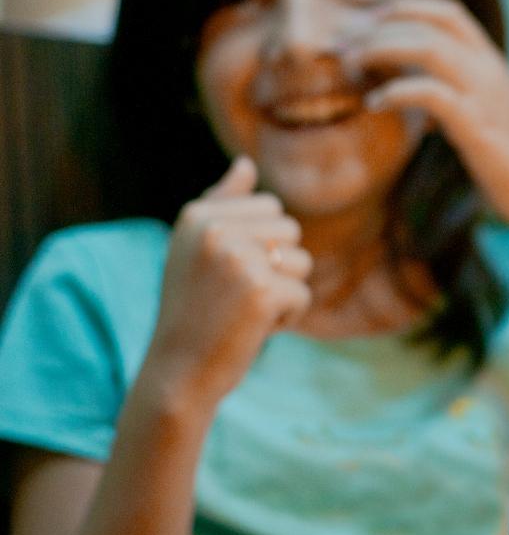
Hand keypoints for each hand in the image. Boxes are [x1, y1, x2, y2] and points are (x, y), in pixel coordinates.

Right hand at [144, 157, 312, 408]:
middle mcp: (215, 230)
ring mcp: (238, 259)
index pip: (271, 207)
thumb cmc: (194, 310)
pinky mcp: (261, 292)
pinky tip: (252, 330)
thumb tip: (246, 163)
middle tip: (235, 296)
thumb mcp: (197, 250)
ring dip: (282, 293)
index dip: (260, 245)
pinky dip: (287, 318)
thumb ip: (222, 203)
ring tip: (243, 312)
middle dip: (276, 267)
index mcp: (198, 215)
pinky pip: (303, 295)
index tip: (225, 273)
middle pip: (291, 231)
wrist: (178, 371)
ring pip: (301, 262)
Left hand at [350, 0, 508, 230]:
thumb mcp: (484, 117)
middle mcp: (490, 70)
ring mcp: (484, 95)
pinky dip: (394, 92)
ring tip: (355, 64)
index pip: (448, 14)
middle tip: (350, 43)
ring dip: (383, 49)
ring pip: (427, 47)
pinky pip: (428, 92)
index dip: (405, 7)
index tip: (369, 18)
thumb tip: (417, 93)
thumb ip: (455, 96)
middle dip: (383, 25)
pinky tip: (374, 104)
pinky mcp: (476, 125)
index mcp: (493, 64)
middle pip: (431, 22)